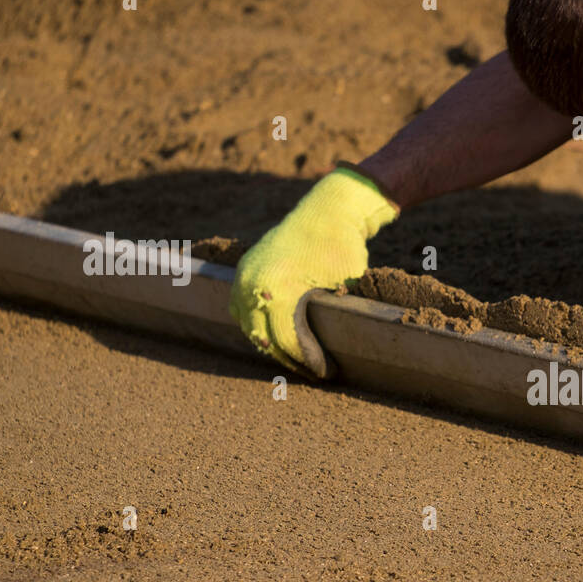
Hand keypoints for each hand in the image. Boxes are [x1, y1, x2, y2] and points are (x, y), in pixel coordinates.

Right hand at [229, 167, 396, 375]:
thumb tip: (325, 348)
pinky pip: (240, 305)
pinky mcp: (245, 266)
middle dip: (287, 358)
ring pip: (246, 324)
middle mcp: (253, 284)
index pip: (286, 342)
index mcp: (276, 291)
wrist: (328, 209)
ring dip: (268, 342)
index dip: (306, 361)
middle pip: (262, 338)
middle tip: (310, 370)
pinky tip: (275, 333)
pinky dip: (255, 322)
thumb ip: (326, 320)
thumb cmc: (342, 247)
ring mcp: (244, 274)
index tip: (325, 373)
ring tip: (293, 356)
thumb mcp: (341, 288)